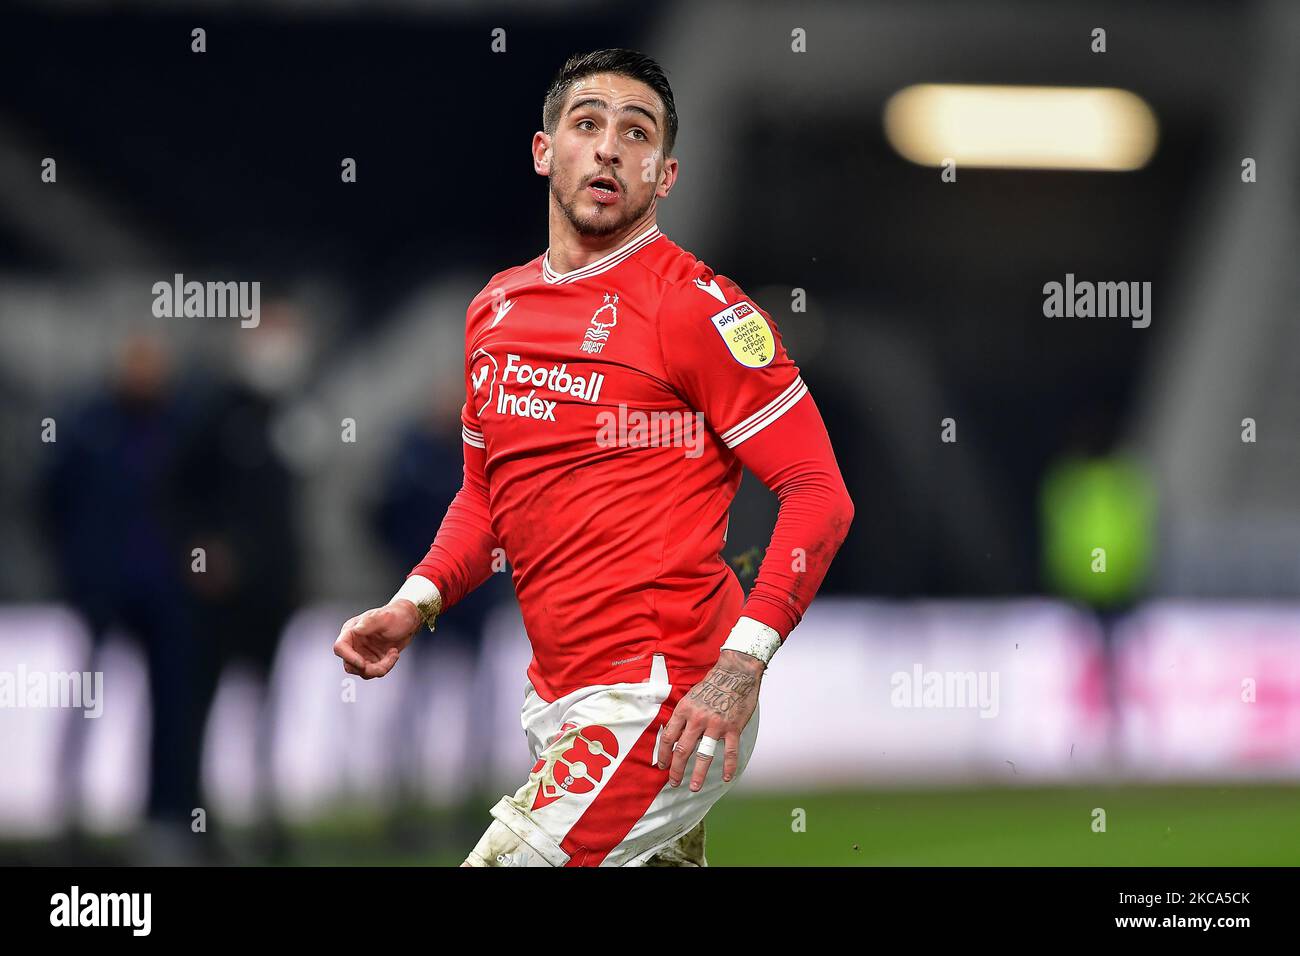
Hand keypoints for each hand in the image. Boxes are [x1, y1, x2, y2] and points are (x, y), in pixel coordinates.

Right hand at [332, 599, 422, 678]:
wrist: (408, 621)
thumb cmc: (395, 615)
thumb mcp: (385, 617)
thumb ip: (369, 622)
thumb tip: (356, 630)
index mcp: (351, 630)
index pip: (340, 647)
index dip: (349, 658)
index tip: (363, 664)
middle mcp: (354, 643)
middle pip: (350, 665)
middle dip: (367, 668)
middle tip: (383, 666)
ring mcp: (362, 653)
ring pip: (363, 671)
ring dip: (379, 668)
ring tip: (393, 654)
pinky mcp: (372, 660)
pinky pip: (374, 671)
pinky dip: (386, 667)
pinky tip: (394, 654)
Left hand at [656, 650, 763, 791]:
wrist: (736, 672)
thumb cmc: (712, 684)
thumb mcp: (690, 695)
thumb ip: (682, 715)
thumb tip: (672, 734)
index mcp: (684, 710)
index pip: (668, 737)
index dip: (663, 754)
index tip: (662, 766)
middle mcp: (697, 718)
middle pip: (682, 750)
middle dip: (676, 769)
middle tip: (674, 782)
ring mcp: (716, 724)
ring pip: (704, 754)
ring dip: (698, 774)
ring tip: (694, 787)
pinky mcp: (732, 728)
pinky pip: (730, 752)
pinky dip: (729, 766)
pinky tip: (727, 778)